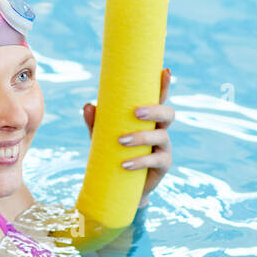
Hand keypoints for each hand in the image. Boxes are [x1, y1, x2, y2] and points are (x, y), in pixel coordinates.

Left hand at [83, 67, 173, 205]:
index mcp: (149, 118)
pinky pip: (156, 160)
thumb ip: (96, 122)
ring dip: (141, 137)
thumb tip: (88, 105)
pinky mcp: (163, 165)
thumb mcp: (101, 137)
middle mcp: (160, 129)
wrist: (121, 186)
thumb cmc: (113, 154)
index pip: (159, 98)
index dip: (164, 85)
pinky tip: (125, 164)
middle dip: (155, 110)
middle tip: (136, 112)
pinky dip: (140, 161)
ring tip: (121, 141)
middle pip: (168, 113)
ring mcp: (164, 147)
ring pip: (161, 136)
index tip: (164, 70)